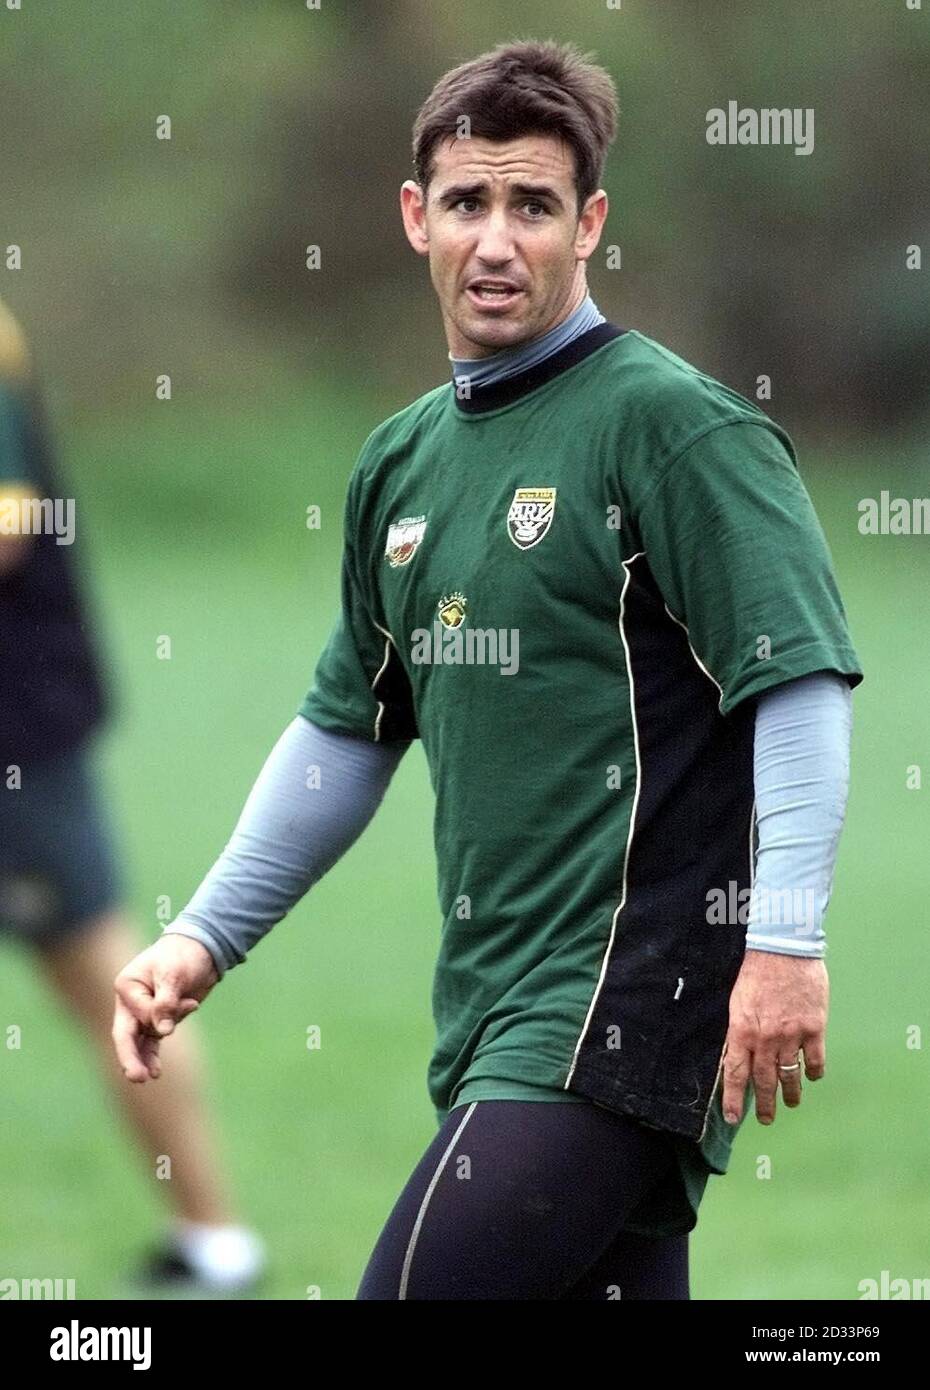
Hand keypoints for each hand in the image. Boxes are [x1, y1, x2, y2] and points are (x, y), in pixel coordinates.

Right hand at [112, 934, 219, 1081]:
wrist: (202, 950)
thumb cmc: (184, 956)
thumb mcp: (174, 975)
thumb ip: (166, 1002)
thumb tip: (163, 1032)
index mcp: (127, 986)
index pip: (138, 1013)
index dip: (160, 1016)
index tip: (189, 1004)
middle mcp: (131, 1001)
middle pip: (126, 1033)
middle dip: (130, 1056)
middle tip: (136, 1077)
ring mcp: (143, 1012)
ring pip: (139, 1041)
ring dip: (143, 1059)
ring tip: (146, 1078)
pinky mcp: (159, 1019)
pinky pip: (152, 1041)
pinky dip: (154, 1054)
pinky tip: (156, 1071)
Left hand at [722, 949, 827, 1125]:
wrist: (783, 947)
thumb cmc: (755, 970)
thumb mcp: (736, 1002)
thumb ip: (737, 1031)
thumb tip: (734, 1056)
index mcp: (741, 1032)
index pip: (735, 1074)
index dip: (734, 1099)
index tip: (733, 1118)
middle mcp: (765, 1039)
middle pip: (764, 1081)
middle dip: (765, 1104)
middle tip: (766, 1119)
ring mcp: (792, 1035)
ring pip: (790, 1075)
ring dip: (791, 1093)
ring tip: (791, 1103)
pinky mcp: (814, 1028)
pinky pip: (815, 1060)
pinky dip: (814, 1072)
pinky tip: (812, 1077)